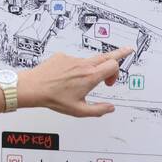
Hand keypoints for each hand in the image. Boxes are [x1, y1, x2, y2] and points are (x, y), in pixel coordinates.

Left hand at [18, 48, 133, 116]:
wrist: (33, 87)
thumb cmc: (54, 98)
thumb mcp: (79, 110)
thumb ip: (98, 110)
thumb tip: (110, 108)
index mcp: (90, 77)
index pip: (114, 65)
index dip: (117, 72)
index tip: (114, 78)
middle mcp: (83, 65)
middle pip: (106, 56)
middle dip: (118, 53)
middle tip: (127, 50)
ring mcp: (72, 59)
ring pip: (88, 61)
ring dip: (90, 69)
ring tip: (76, 84)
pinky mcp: (62, 56)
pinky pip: (73, 61)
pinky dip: (73, 68)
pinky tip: (64, 79)